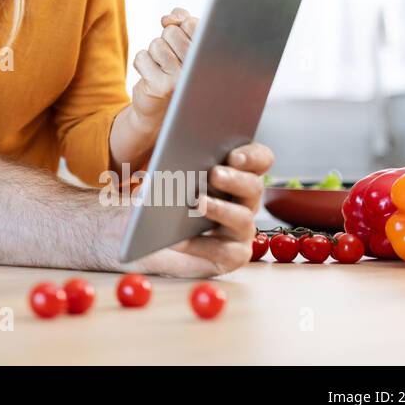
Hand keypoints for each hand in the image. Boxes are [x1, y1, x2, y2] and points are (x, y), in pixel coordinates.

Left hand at [129, 141, 274, 277]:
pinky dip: (200, 244)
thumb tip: (176, 148)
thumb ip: (178, 155)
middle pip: (254, 186)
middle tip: (214, 174)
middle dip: (235, 179)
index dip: (253, 156)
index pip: (259, 159)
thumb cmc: (158, 197)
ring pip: (243, 218)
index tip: (234, 155)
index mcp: (235, 173)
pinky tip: (178, 239)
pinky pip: (224, 252)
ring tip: (197, 203)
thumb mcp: (165, 170)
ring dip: (220, 209)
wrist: (145, 235)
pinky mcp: (231, 256)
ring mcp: (239, 230)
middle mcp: (243, 201)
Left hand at [131, 6, 197, 126]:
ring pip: (156, 44)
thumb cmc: (175, 68)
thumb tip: (169, 19)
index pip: (191, 23)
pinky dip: (142, 63)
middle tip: (172, 60)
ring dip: (153, 54)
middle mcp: (201, 68)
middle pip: (171, 32)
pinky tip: (152, 76)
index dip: (180, 26)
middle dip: (166, 41)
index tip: (183, 41)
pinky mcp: (161, 87)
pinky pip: (141, 57)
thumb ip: (181, 22)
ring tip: (163, 69)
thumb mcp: (183, 42)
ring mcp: (182, 79)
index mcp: (211, 55)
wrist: (161, 106)